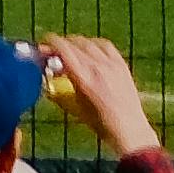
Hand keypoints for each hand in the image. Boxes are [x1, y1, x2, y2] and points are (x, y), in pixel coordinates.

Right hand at [31, 32, 161, 158]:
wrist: (129, 129)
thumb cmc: (100, 124)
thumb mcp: (75, 107)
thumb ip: (60, 91)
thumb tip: (47, 81)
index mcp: (82, 78)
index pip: (63, 49)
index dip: (51, 43)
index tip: (44, 43)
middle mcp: (96, 67)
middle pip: (74, 43)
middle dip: (61, 44)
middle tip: (55, 51)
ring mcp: (111, 64)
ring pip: (89, 43)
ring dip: (76, 43)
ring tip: (71, 50)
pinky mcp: (121, 65)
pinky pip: (105, 45)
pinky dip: (94, 44)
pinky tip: (91, 50)